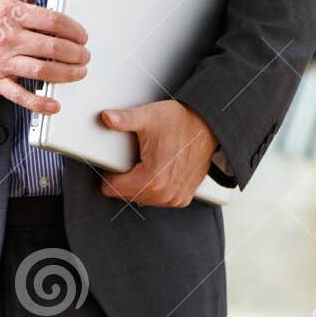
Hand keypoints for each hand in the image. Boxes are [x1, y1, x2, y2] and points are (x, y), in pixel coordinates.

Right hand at [0, 0, 88, 114]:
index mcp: (12, 14)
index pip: (54, 21)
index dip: (75, 29)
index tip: (83, 35)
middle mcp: (8, 37)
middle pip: (52, 46)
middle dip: (76, 53)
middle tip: (85, 55)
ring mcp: (1, 61)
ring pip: (41, 70)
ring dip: (66, 73)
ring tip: (79, 72)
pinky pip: (19, 95)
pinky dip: (38, 102)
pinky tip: (53, 104)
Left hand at [98, 101, 217, 207]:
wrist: (209, 127)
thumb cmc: (182, 122)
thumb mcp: (150, 117)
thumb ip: (125, 119)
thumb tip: (107, 117)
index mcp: (152, 179)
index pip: (111, 188)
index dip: (111, 171)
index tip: (120, 159)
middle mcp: (164, 195)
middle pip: (125, 195)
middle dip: (126, 178)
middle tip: (139, 156)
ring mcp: (174, 199)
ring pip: (141, 198)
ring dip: (140, 184)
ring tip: (150, 161)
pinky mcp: (182, 199)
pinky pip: (157, 199)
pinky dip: (155, 188)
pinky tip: (161, 169)